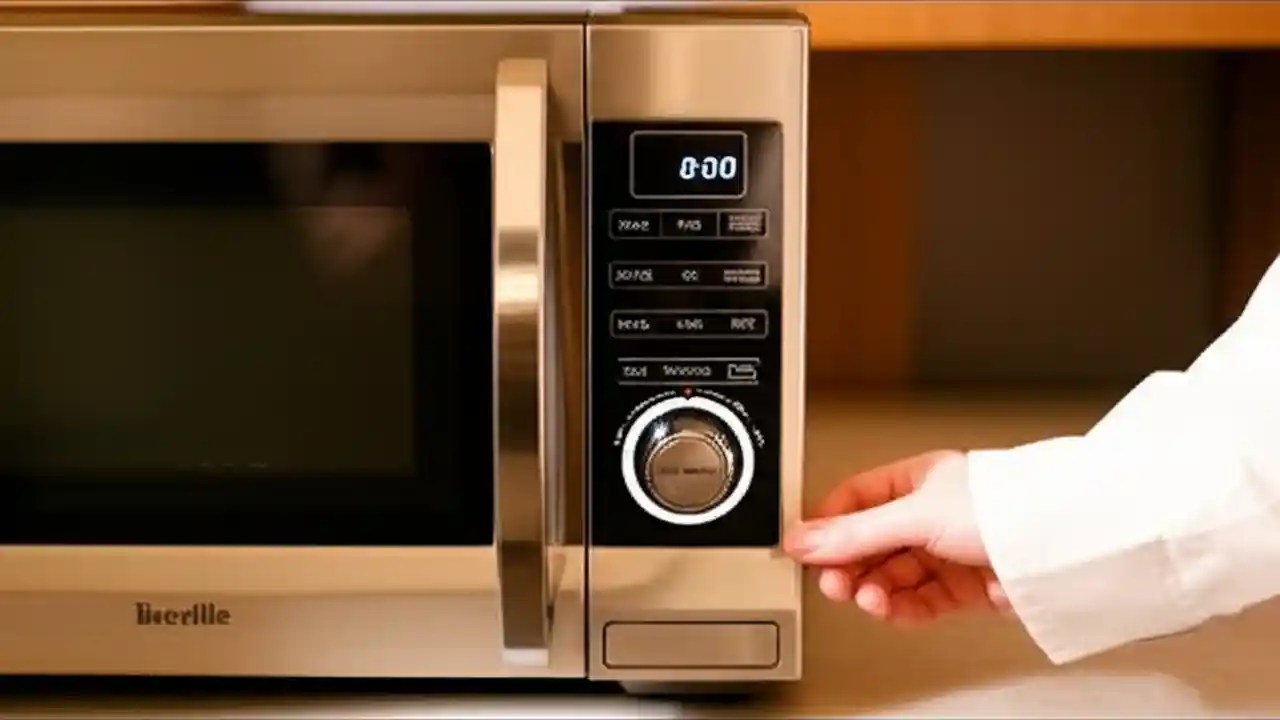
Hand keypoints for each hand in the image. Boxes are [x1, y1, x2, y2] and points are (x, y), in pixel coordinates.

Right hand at [783, 450, 1011, 625]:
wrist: (1058, 545)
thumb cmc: (1002, 507)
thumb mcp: (914, 514)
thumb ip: (855, 533)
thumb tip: (804, 538)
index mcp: (914, 481)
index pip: (855, 502)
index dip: (828, 525)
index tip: (806, 548)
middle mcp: (929, 515)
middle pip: (870, 544)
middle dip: (849, 565)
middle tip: (832, 581)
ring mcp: (946, 552)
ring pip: (892, 576)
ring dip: (873, 589)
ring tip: (865, 597)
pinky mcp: (963, 588)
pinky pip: (918, 601)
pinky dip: (900, 608)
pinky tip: (888, 608)